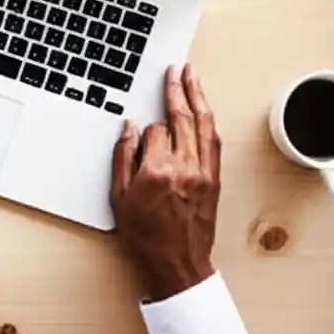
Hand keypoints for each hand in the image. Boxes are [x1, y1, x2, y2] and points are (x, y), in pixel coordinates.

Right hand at [110, 64, 220, 301]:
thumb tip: (129, 129)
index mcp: (157, 171)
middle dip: (177, 90)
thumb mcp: (119, 198)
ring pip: (203, 124)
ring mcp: (203, 171)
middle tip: (174, 71)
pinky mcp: (214, 178)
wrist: (177, 261)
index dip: (145, 131)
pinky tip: (204, 109)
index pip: (154, 131)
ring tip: (192, 77)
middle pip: (182, 118)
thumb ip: (122, 158)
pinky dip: (208, 120)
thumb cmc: (146, 236)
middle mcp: (184, 167)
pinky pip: (213, 140)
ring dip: (197, 97)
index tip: (139, 137)